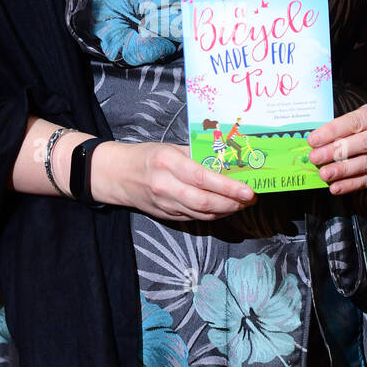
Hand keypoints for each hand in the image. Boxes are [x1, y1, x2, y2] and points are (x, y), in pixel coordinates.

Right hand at [90, 140, 255, 221]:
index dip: (229, 188)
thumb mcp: (171, 148)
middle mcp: (165, 186)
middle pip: (204, 202)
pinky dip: (212, 215)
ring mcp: (165, 204)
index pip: (203, 179)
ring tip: (240, 204)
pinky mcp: (165, 215)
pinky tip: (223, 208)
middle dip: (232, 204)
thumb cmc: (148, 156)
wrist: (117, 174)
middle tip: (249, 199)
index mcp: (168, 163)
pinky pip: (194, 218)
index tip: (248, 191)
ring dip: (225, 211)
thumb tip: (227, 161)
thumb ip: (197, 155)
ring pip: (201, 214)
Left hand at [307, 101, 366, 195]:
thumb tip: (317, 142)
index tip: (313, 140)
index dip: (333, 131)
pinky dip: (352, 184)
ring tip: (324, 174)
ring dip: (343, 170)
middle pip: (364, 143)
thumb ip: (345, 126)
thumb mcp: (365, 113)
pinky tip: (336, 187)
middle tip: (315, 158)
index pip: (356, 122)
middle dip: (336, 152)